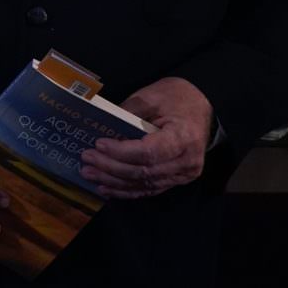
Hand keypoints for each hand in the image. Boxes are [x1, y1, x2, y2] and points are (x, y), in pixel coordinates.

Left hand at [82, 76, 212, 198]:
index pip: (149, 153)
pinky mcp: (178, 179)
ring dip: (115, 182)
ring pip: (145, 183)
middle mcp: (187, 161)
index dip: (121, 152)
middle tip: (86, 160)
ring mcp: (184, 174)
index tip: (98, 145)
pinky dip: (127, 190)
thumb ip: (126, 114)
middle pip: (144, 171)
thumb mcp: (150, 97)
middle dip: (111, 168)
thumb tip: (100, 130)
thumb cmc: (176, 97)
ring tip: (90, 174)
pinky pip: (150, 188)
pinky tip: (107, 188)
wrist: (201, 103)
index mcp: (183, 137)